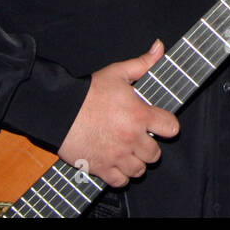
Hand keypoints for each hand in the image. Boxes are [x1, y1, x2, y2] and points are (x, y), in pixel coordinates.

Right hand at [57, 40, 179, 186]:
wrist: (58, 110)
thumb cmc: (88, 92)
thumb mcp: (118, 72)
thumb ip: (143, 63)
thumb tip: (160, 48)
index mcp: (140, 115)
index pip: (171, 128)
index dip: (168, 126)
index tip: (160, 124)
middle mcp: (131, 138)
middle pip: (155, 154)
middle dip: (150, 146)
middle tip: (139, 138)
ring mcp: (116, 156)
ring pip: (139, 170)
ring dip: (136, 162)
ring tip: (129, 151)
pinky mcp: (100, 168)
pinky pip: (120, 181)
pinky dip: (120, 176)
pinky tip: (116, 164)